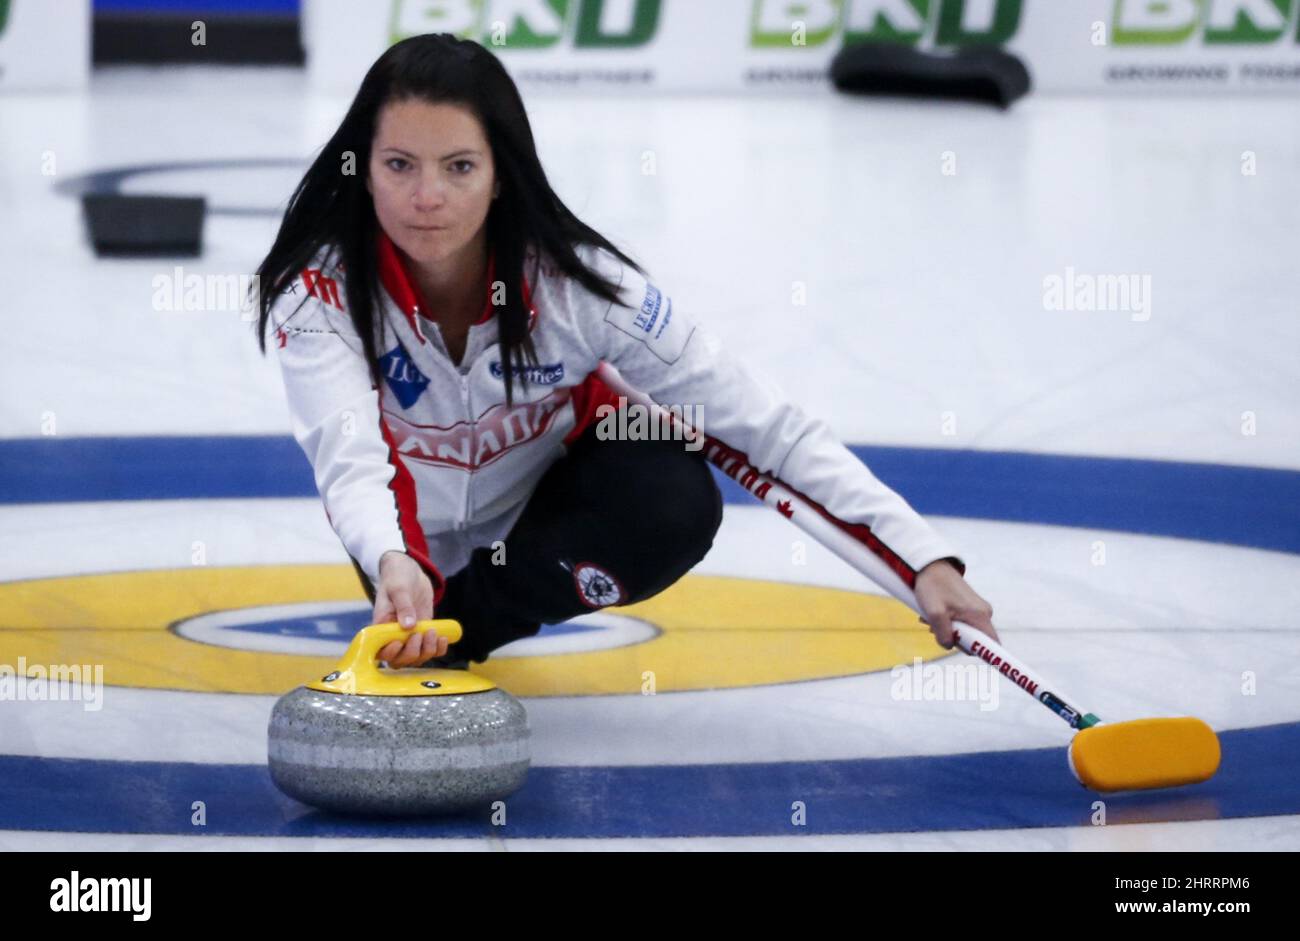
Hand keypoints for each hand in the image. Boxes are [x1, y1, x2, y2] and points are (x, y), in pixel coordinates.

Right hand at [372, 550, 447, 667]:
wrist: (409, 571)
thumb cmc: (397, 577)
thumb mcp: (399, 589)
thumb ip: (403, 607)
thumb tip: (408, 626)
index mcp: (381, 627)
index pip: (381, 652)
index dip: (391, 653)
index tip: (401, 641)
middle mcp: (393, 636)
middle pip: (400, 660)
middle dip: (413, 652)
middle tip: (420, 633)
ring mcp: (409, 637)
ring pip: (416, 658)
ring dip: (427, 651)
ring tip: (433, 632)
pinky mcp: (422, 634)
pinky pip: (430, 650)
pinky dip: (438, 649)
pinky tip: (443, 638)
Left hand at [914, 558, 997, 649]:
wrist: (929, 565)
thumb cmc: (933, 587)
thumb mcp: (935, 614)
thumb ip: (944, 634)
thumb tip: (949, 646)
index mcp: (980, 616)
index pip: (993, 644)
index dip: (983, 653)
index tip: (963, 651)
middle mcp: (983, 613)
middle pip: (975, 641)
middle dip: (955, 640)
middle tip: (936, 630)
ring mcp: (977, 610)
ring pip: (965, 632)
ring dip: (947, 631)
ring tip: (930, 620)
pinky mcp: (969, 607)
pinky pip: (962, 623)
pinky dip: (947, 623)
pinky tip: (932, 615)